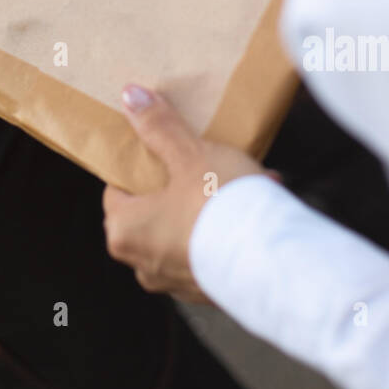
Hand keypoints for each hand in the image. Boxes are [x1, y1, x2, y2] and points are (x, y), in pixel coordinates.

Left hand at [103, 84, 265, 301]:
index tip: (159, 151)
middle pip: (152, 211)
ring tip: (238, 182)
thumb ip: (159, 127)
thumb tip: (131, 97)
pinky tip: (253, 209)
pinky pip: (211, 252)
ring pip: (184, 231)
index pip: (117, 190)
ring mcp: (176, 282)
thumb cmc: (219, 208)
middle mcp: (143, 264)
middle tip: (201, 164)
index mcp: (124, 231)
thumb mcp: (189, 155)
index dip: (138, 167)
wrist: (270, 263)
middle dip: (179, 186)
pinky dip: (226, 231)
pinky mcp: (208, 292)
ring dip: (208, 208)